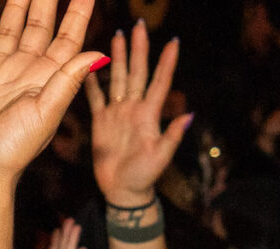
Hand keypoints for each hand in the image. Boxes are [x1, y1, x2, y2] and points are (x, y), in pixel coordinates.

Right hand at [0, 0, 104, 187]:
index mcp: (46, 80)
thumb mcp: (46, 112)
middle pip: (39, 27)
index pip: (68, 37)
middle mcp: (23, 73)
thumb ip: (68, 80)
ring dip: (14, 8)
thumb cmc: (12, 149)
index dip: (77, 12)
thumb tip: (100, 52)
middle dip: (47, 2)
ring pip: (7, 32)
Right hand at [84, 21, 191, 205]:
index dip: (167, 62)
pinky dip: (91, 81)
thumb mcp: (161, 157)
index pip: (160, 82)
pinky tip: (89, 64)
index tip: (173, 41)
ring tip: (118, 36)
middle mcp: (133, 109)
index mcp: (148, 114)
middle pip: (136, 72)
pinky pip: (95, 97)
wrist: (123, 191)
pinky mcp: (101, 121)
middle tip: (138, 25)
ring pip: (116, 78)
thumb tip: (190, 115)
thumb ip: (172, 135)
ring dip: (117, 57)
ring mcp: (117, 113)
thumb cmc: (144, 177)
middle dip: (138, 49)